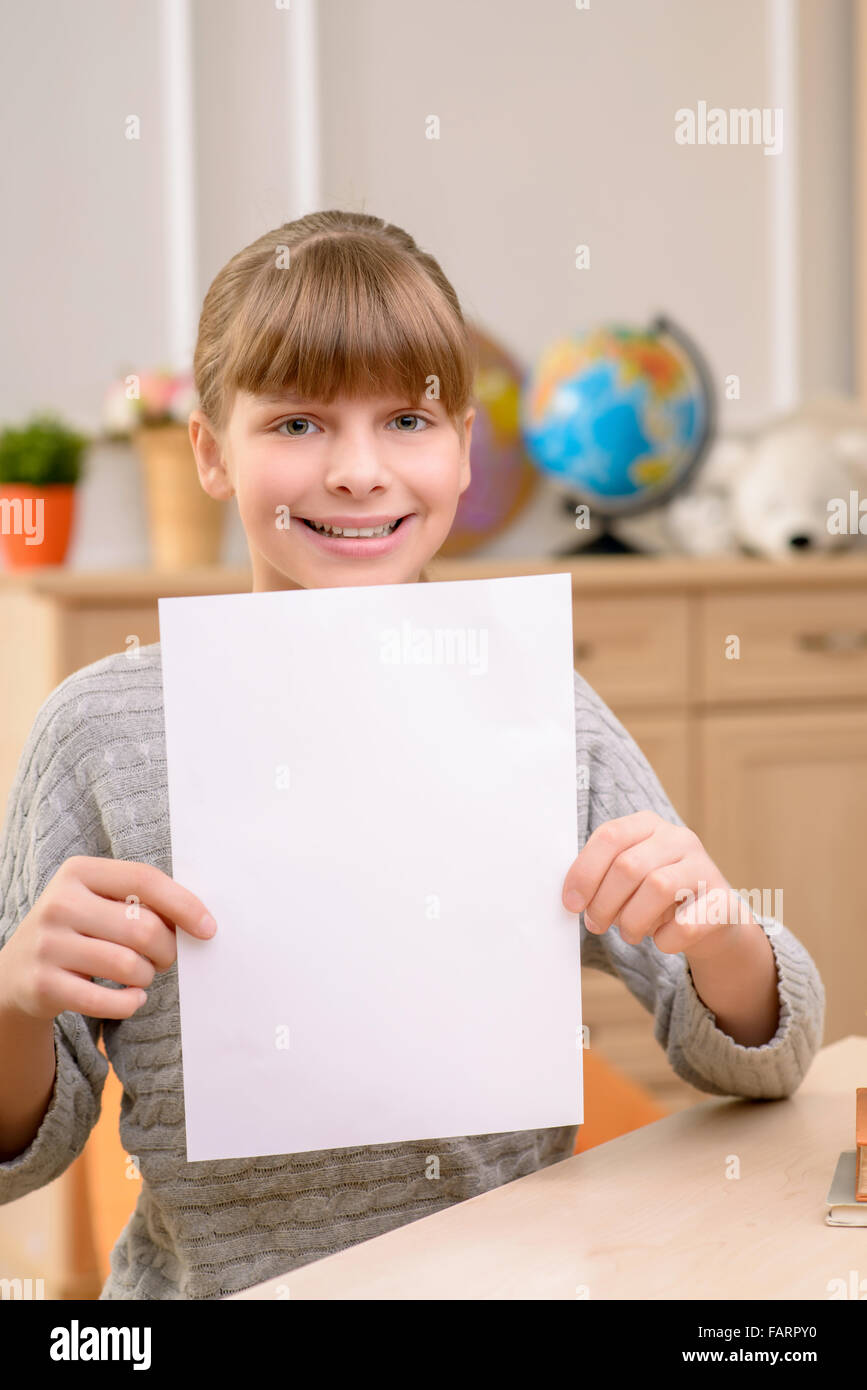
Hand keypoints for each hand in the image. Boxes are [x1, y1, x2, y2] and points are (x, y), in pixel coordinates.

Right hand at [0, 856, 216, 1021]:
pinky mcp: (43, 984)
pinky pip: (107, 1001)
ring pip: (128, 966)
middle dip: (166, 949)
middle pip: (142, 928)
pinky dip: (130, 1003)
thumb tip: (199, 919)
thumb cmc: (78, 930)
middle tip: (162, 958)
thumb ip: (140, 900)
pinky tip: (132, 998)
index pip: (145, 880)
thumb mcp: (97, 900)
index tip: (208, 928)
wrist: (16, 971)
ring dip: (147, 977)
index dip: (184, 905)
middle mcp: (59, 903)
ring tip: (140, 976)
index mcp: (79, 872)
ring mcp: (47, 944)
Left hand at [562, 810, 748, 959]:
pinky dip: (665, 940)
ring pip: (657, 887)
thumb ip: (602, 876)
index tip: (572, 904)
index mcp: (648, 825)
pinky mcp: (724, 902)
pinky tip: (662, 940)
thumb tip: (572, 898)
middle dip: (604, 903)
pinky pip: (686, 924)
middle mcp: (679, 838)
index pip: (610, 836)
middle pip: (629, 866)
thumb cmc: (657, 898)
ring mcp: (705, 867)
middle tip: (596, 925)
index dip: (584, 872)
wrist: (712, 920)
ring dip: (632, 921)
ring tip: (628, 934)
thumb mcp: (629, 877)